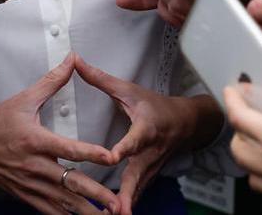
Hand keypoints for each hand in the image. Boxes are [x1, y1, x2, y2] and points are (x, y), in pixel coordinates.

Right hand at [0, 54, 118, 214]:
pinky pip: (49, 211)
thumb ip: (52, 81)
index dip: (91, 153)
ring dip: (87, 212)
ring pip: (63, 203)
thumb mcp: (23, 99)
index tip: (111, 157)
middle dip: (96, 195)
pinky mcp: (25, 196)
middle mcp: (34, 166)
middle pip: (70, 184)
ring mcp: (29, 185)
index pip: (68, 149)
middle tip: (118, 204)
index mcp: (35, 141)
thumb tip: (72, 59)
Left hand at [74, 56, 221, 214]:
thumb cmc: (154, 105)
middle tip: (117, 208)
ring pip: (138, 188)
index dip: (123, 148)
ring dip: (127, 203)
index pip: (133, 139)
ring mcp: (152, 167)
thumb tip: (75, 61)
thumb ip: (100, 79)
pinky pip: (138, 193)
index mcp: (145, 128)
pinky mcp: (150, 176)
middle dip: (127, 192)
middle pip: (137, 173)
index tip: (111, 157)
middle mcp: (150, 151)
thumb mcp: (129, 90)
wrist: (186, 122)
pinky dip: (129, 204)